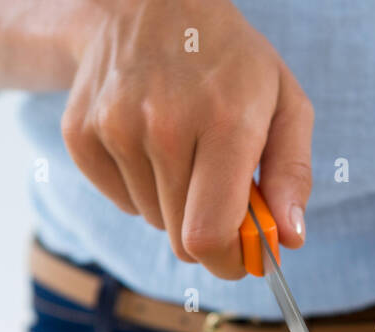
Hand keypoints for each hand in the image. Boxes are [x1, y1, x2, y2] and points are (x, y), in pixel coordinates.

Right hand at [61, 0, 312, 276]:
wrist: (149, 4)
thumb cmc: (231, 62)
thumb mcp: (284, 103)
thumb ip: (293, 174)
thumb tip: (290, 239)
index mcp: (225, 123)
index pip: (210, 235)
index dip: (228, 262)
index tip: (242, 259)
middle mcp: (164, 126)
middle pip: (181, 239)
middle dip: (208, 234)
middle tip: (221, 199)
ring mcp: (116, 128)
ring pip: (153, 220)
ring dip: (175, 204)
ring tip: (186, 153)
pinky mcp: (81, 134)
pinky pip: (122, 201)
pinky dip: (141, 189)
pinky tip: (152, 145)